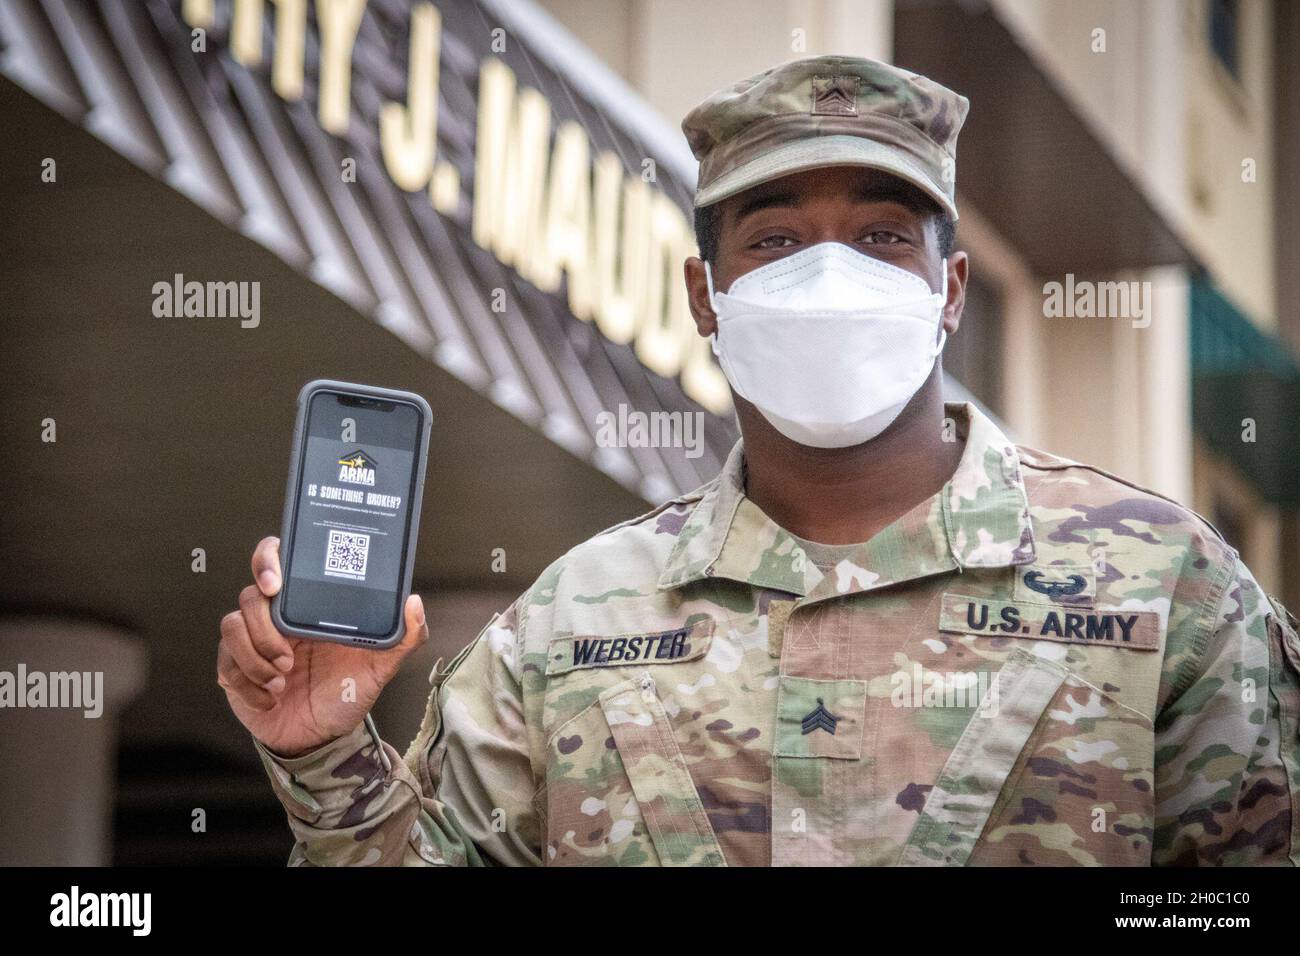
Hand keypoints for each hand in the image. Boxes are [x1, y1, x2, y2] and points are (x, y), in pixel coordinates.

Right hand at [216, 536, 426, 756]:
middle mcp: (277, 619)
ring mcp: (253, 643)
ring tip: (282, 681)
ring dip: (255, 658)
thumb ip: (404, 635)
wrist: (322, 738)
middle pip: (250, 598)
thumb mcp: (381, 665)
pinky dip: (248, 685)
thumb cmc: (348, 693)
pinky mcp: (235, 671)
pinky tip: (270, 698)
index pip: (277, 563)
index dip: (267, 560)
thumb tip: (413, 603)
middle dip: (264, 628)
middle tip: (288, 656)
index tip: (274, 583)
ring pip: (231, 628)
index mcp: (307, 607)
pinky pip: (226, 667)